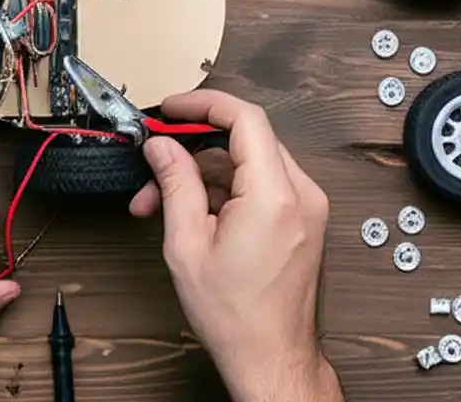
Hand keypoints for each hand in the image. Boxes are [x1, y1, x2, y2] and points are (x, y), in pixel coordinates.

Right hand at [130, 91, 341, 401]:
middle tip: (154, 164)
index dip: (203, 104)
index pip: (244, 118)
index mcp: (274, 197)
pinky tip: (191, 213)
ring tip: (161, 203)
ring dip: (202, 174)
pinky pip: (260, 184)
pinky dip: (223, 190)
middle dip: (191, 149)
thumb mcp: (187, 244)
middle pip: (242, 140)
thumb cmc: (235, 315)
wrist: (270, 356)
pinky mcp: (302, 219)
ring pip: (247, 163)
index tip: (171, 109)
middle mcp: (300, 195)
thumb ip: (174, 185)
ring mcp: (306, 207)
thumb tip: (161, 147)